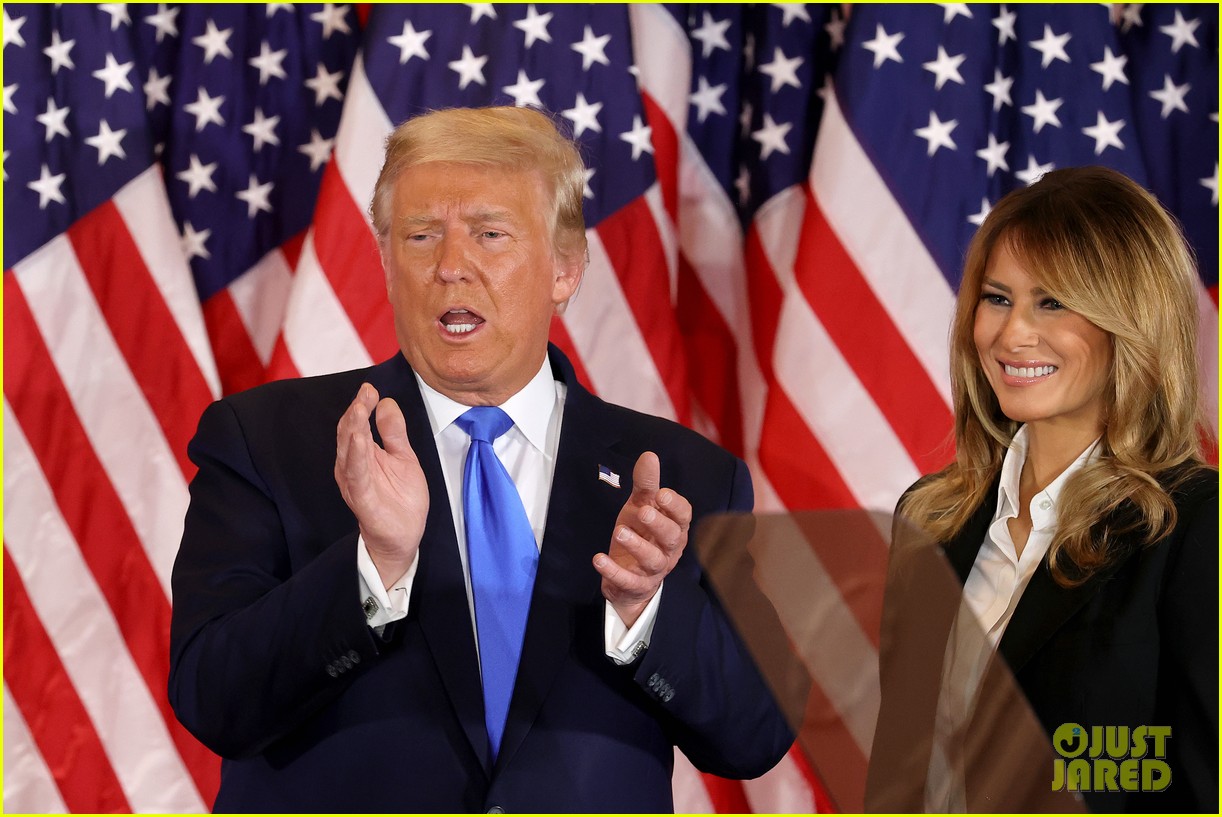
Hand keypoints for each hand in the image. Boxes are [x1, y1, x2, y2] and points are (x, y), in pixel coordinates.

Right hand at [334, 383, 427, 587]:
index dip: (362, 405)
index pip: (358, 424)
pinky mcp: (362, 499)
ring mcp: (356, 482)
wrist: (404, 535)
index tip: (370, 388)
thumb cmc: (400, 497)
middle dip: (356, 412)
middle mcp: (353, 466)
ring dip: (353, 430)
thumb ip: (394, 431)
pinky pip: (357, 476)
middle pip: (349, 434)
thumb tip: (386, 401)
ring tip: (359, 410)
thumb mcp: (403, 457)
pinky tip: (360, 441)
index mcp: (362, 454)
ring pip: (349, 452)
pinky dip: (356, 458)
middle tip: (365, 393)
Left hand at [593, 452, 691, 627]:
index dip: (675, 506)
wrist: (630, 578)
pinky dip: (613, 571)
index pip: (683, 516)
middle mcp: (668, 550)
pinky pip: (627, 580)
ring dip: (637, 546)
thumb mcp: (641, 507)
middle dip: (658, 524)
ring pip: (652, 560)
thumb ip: (646, 485)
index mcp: (674, 528)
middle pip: (671, 538)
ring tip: (620, 531)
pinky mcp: (635, 585)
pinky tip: (599, 559)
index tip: (661, 493)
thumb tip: (650, 455)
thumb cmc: (642, 535)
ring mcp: (653, 570)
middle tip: (643, 511)